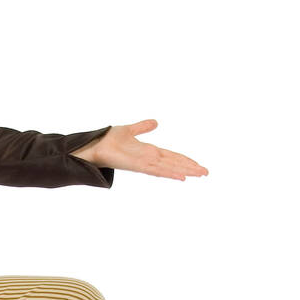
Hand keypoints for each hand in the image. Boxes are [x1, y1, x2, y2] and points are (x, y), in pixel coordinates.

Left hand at [72, 121, 207, 180]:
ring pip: (170, 168)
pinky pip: (156, 170)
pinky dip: (169, 173)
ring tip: (200, 174)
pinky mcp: (137, 165)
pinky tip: (181, 177)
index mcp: (148, 151)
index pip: (171, 156)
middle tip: (206, 172)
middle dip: (190, 167)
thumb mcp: (130, 129)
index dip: (185, 160)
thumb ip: (143, 127)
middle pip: (174, 163)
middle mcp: (149, 158)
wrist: (93, 145)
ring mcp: (144, 163)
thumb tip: (156, 122)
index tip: (198, 164)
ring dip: (186, 171)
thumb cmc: (108, 140)